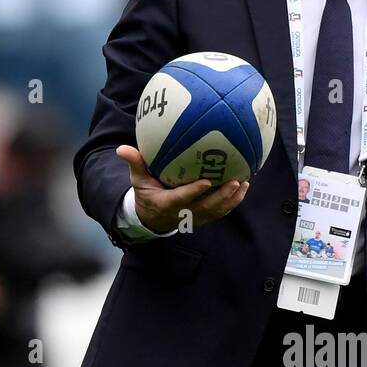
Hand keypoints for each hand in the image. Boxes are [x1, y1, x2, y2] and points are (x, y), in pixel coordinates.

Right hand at [117, 145, 250, 234]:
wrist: (152, 218)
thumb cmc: (146, 194)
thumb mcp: (137, 181)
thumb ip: (135, 164)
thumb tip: (121, 148)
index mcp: (167, 204)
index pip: (182, 199)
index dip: (194, 192)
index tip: (206, 181)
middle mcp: (183, 213)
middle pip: (206, 207)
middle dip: (221, 196)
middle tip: (235, 181)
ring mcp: (195, 217)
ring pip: (216, 211)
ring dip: (231, 199)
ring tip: (244, 183)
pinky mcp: (204, 218)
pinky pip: (221, 211)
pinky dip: (233, 202)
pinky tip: (244, 188)